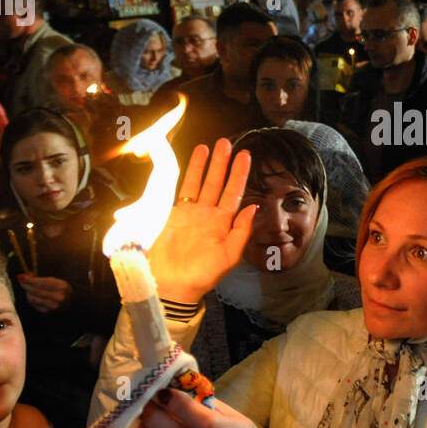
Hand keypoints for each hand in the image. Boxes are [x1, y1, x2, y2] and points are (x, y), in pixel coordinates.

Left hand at [17, 274, 72, 312]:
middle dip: (26, 285)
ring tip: (27, 288)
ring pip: (33, 298)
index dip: (30, 280)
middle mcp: (58, 297)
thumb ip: (39, 279)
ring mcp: (53, 306)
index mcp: (61, 286)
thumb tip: (23, 277)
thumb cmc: (59, 288)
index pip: (41, 283)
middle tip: (21, 281)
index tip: (21, 277)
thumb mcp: (53, 280)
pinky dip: (30, 298)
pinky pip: (33, 304)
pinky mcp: (47, 312)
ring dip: (27, 292)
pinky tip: (32, 295)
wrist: (70, 302)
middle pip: (36, 291)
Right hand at [147, 139, 256, 302]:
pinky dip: (189, 174)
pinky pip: (184, 189)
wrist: (173, 285)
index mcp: (225, 225)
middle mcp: (210, 216)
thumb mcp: (229, 256)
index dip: (240, 174)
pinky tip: (195, 159)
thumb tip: (253, 206)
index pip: (234, 193)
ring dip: (208, 164)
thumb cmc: (202, 275)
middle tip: (228, 142)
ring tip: (212, 145)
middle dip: (224, 163)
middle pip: (218, 183)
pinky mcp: (176, 214)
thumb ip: (241, 231)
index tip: (246, 155)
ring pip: (202, 182)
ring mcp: (193, 213)